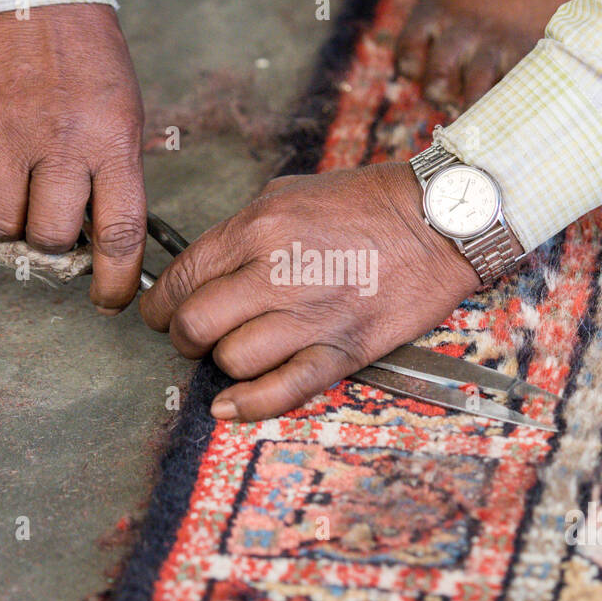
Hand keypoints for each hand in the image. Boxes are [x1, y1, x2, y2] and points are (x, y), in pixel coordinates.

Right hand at [0, 3, 145, 312]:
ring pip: (5, 226)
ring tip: (27, 205)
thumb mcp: (123, 113)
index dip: (115, 282)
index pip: (118, 234)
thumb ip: (113, 175)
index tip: (111, 300)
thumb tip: (104, 241)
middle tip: (61, 233)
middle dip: (59, 247)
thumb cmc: (89, 58)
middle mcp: (59, 142)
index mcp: (110, 141)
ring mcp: (6, 135)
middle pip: (53, 237)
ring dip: (17, 230)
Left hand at [139, 161, 486, 420]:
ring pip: (232, 359)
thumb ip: (242, 231)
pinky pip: (283, 389)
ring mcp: (311, 314)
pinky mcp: (343, 347)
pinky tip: (230, 406)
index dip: (161, 304)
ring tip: (233, 354)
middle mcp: (276, 271)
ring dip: (223, 364)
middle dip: (183, 337)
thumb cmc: (368, 202)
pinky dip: (249, 405)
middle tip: (194, 337)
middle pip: (195, 323)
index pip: (181, 277)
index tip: (163, 312)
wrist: (440, 219)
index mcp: (259, 227)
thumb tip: (206, 268)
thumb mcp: (290, 193)